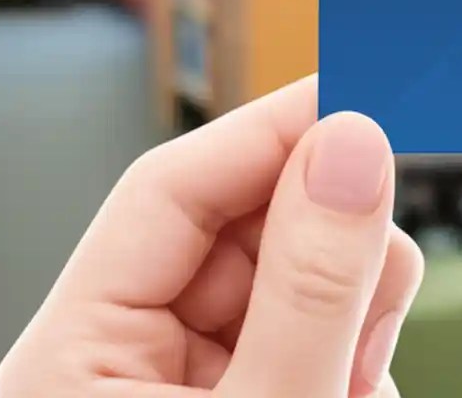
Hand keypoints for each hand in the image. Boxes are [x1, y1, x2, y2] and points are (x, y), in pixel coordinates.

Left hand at [0, 76, 423, 396]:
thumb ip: (311, 286)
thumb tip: (351, 149)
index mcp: (79, 354)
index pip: (171, 187)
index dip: (271, 128)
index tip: (361, 94)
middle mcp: (134, 355)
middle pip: (251, 226)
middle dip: (335, 250)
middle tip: (381, 285)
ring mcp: (202, 377)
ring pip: (303, 272)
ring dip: (359, 314)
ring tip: (357, 385)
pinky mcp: (260, 391)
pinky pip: (322, 327)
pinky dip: (361, 352)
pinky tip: (356, 393)